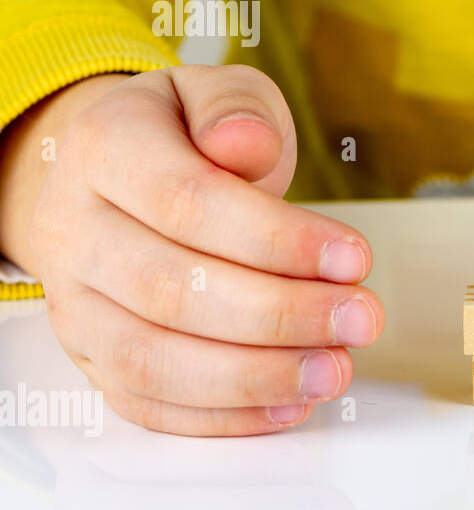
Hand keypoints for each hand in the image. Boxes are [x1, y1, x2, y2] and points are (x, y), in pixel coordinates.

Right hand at [0, 65, 383, 434]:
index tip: (355, 257)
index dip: (277, 239)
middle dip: (282, 315)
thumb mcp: (214, 94)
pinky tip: (289, 403)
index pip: (186, 203)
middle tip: (362, 319)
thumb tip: (246, 144)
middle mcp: (75, 230)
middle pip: (172, 290)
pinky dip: (221, 415)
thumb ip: (237, 110)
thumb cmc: (182, 136)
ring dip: (256, 376)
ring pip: (152, 359)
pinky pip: (145, 402)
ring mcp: (75, 302)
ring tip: (335, 369)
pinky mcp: (91, 357)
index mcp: (104, 150)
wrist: (109, 176)